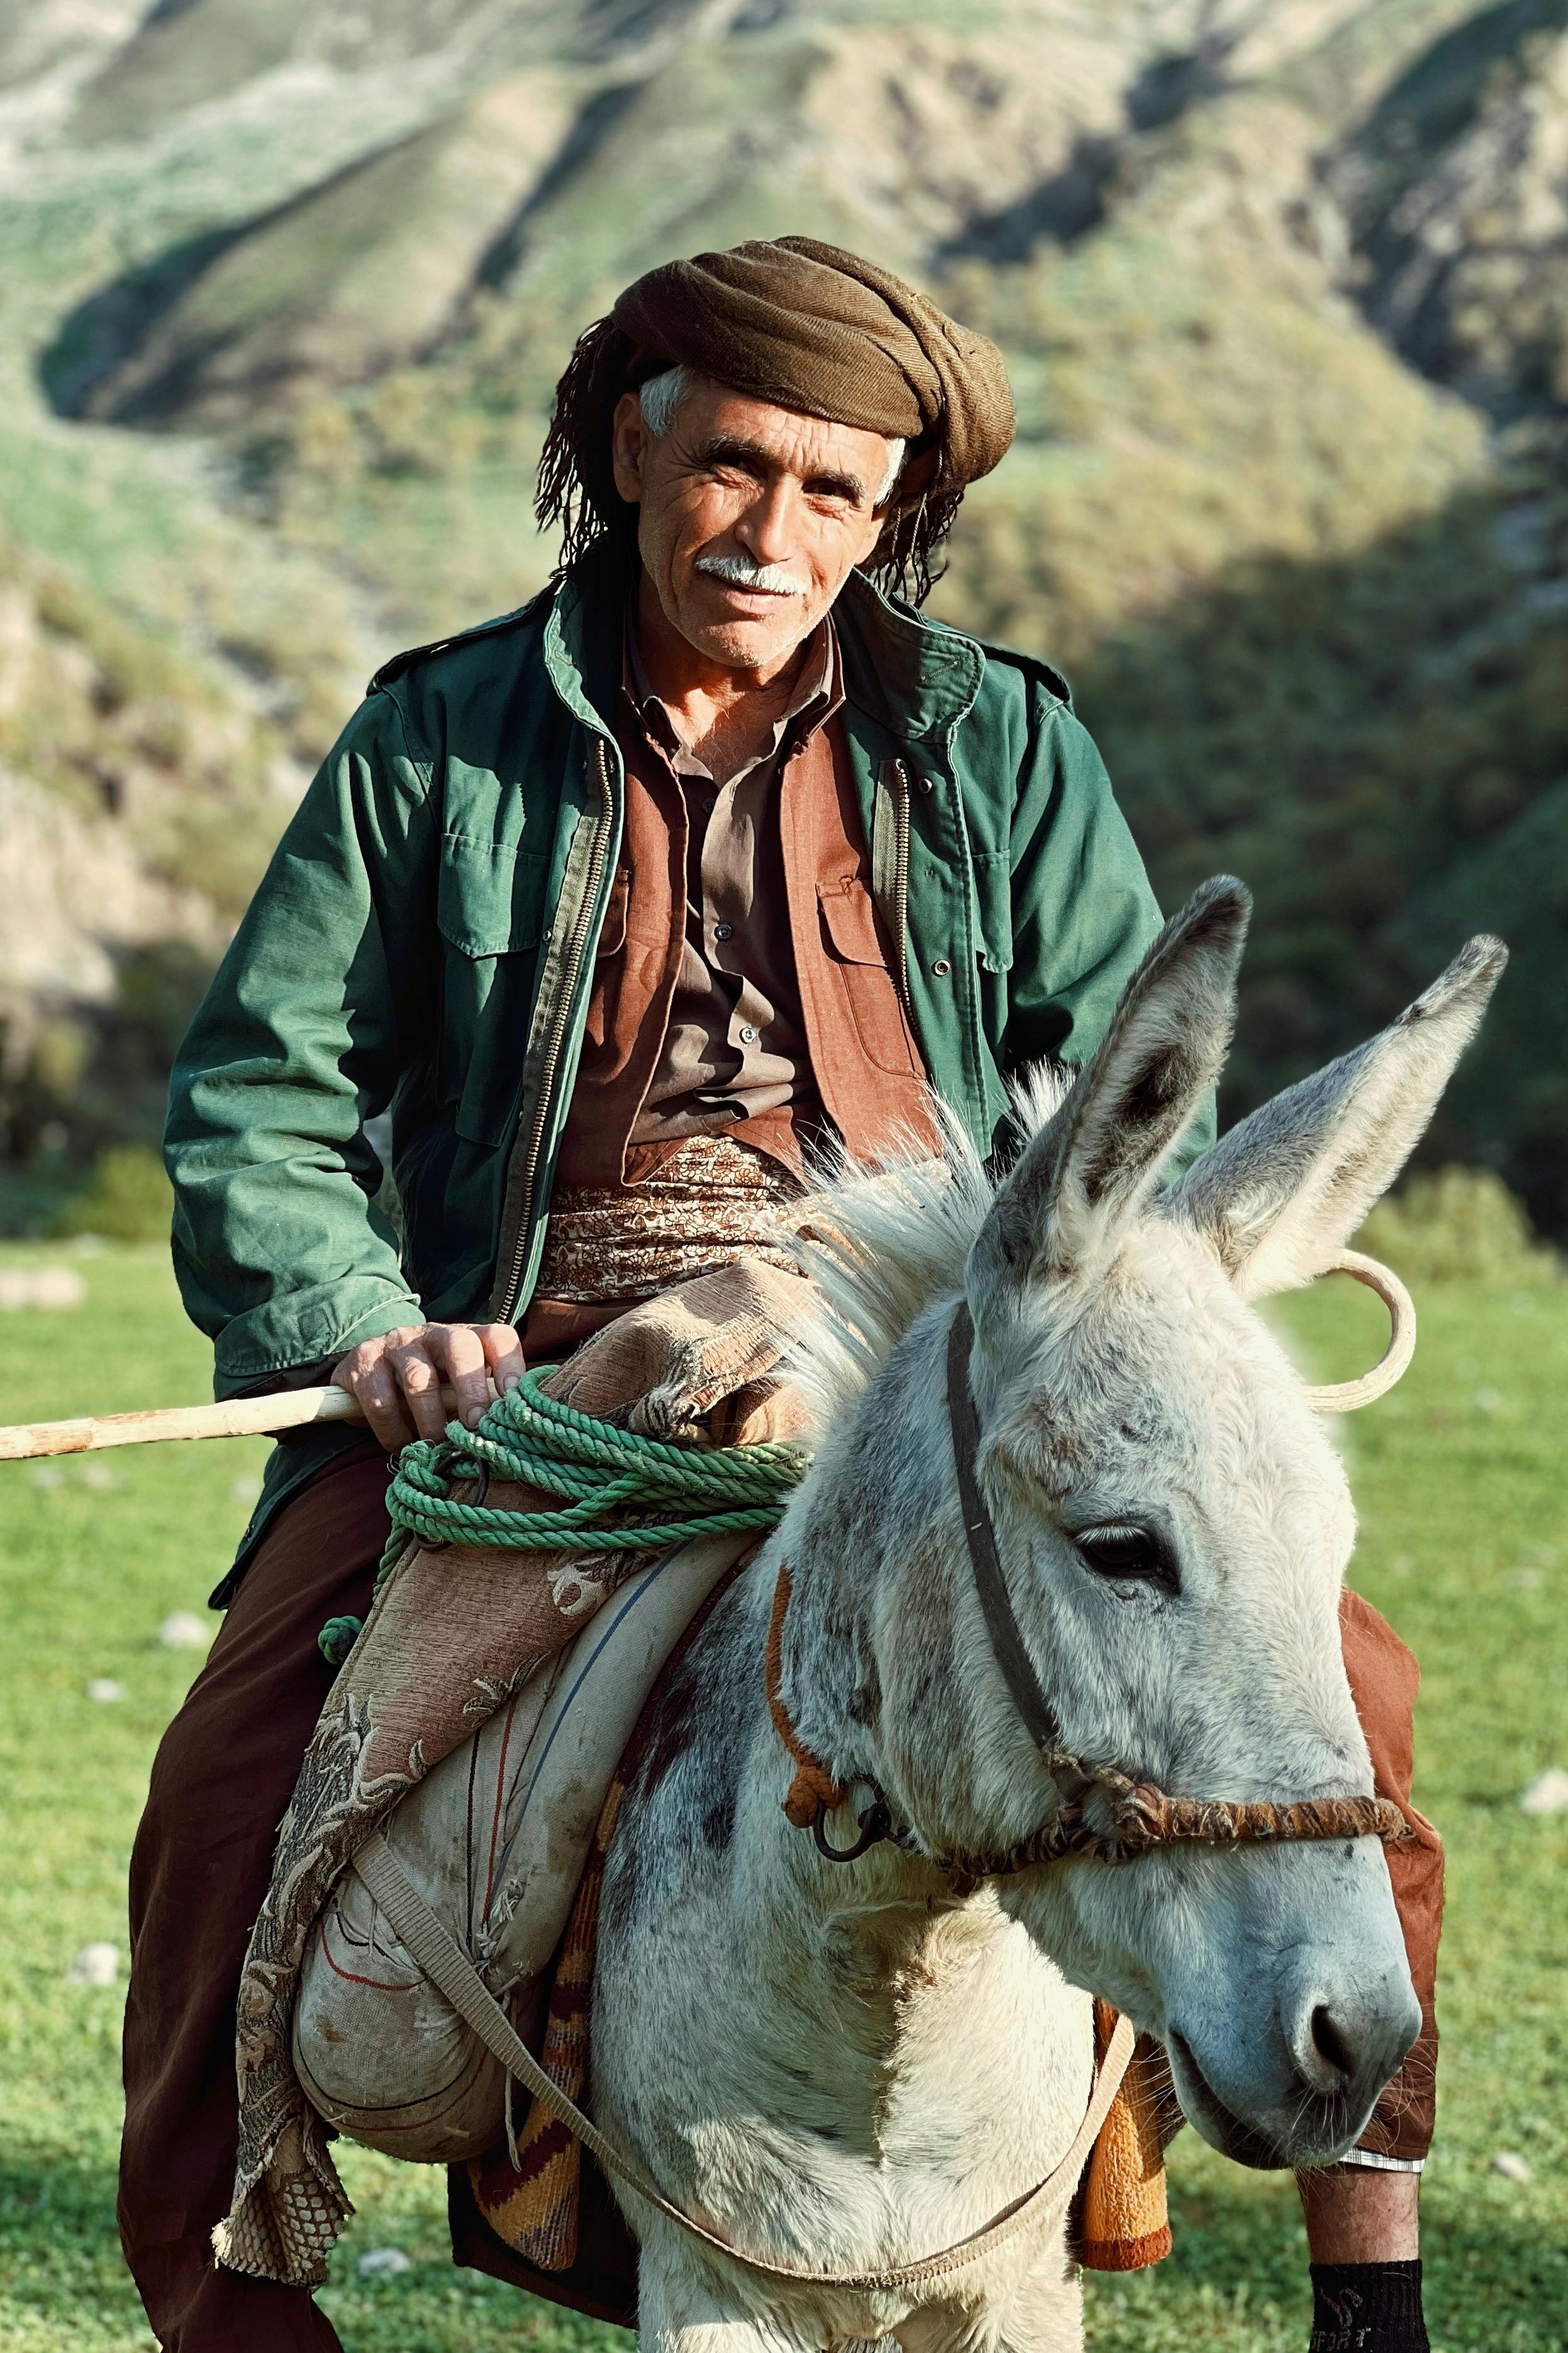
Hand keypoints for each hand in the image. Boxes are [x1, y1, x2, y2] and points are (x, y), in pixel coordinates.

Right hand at [331, 1322, 524, 1450]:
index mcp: (467, 1337)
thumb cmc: (428, 1389)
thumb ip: (481, 1403)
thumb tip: (506, 1435)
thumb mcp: (456, 1390)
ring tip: (437, 1448)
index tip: (512, 1399)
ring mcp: (397, 1344)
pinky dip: (393, 1431)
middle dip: (471, 1389)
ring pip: (419, 1378)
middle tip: (474, 1425)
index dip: (510, 1365)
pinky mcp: (363, 1362)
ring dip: (430, 1420)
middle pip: (459, 1346)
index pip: (497, 1337)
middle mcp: (434, 1333)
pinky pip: (381, 1401)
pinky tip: (402, 1446)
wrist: (367, 1373)